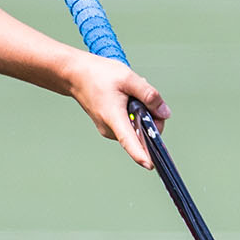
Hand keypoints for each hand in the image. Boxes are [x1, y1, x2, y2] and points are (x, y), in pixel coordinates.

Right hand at [65, 53, 169, 168]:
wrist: (75, 75)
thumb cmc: (98, 75)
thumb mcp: (128, 78)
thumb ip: (149, 95)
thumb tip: (164, 113)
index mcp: (113, 117)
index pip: (129, 141)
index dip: (141, 154)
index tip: (150, 165)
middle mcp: (110, 128)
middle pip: (140, 133)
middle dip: (149, 117)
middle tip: (143, 97)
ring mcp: (108, 129)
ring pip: (135, 127)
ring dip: (140, 112)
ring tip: (129, 93)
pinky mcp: (108, 126)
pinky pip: (128, 124)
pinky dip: (132, 112)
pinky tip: (124, 97)